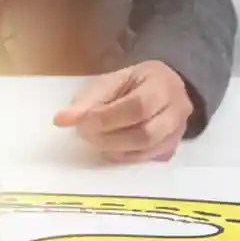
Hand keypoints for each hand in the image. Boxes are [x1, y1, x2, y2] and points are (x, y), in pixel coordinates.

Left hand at [53, 60, 193, 162]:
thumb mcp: (112, 80)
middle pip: (145, 134)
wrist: (165, 88)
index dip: (107, 118)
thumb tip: (61, 120)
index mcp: (162, 84)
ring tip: (96, 139)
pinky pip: (146, 160)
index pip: (138, 106)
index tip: (82, 121)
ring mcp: (178, 132)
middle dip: (109, 138)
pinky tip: (110, 148)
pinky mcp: (172, 149)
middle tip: (85, 133)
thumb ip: (89, 100)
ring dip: (114, 149)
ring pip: (146, 151)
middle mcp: (178, 109)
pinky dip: (123, 157)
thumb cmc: (134, 83)